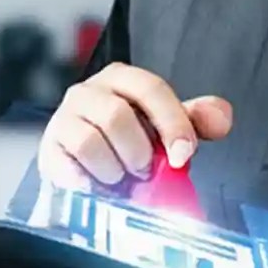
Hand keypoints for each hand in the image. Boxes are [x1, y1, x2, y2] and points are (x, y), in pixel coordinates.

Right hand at [40, 64, 232, 188]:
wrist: (82, 161)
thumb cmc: (128, 140)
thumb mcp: (165, 126)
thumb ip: (196, 120)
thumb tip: (219, 119)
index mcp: (121, 79)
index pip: (150, 89)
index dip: (171, 123)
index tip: (182, 155)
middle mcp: (88, 92)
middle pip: (116, 115)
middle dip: (138, 153)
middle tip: (144, 172)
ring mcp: (63, 119)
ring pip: (89, 142)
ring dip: (113, 170)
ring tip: (119, 180)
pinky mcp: (48, 149)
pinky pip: (65, 167)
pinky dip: (87, 183)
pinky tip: (96, 187)